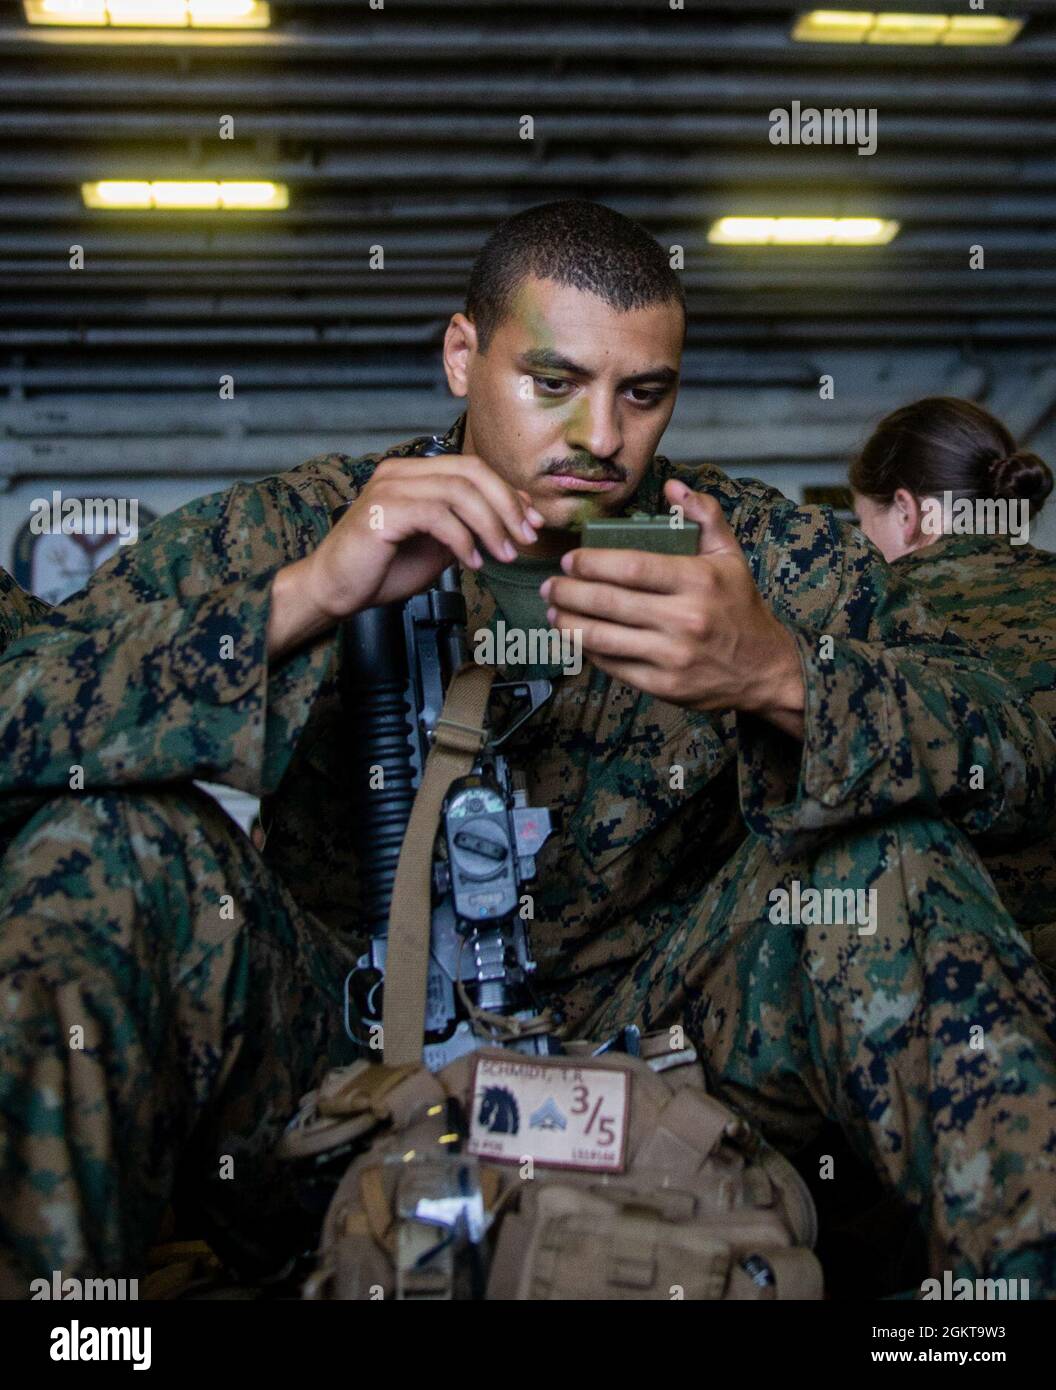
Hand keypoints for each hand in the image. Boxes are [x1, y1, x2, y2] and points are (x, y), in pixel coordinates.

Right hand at [305, 452, 544, 618]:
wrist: (334, 592)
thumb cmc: (380, 570)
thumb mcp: (437, 546)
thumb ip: (467, 526)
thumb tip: (510, 518)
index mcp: (413, 474)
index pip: (473, 468)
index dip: (508, 493)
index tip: (531, 523)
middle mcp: (401, 472)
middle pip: (471, 471)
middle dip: (507, 504)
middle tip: (525, 538)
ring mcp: (390, 488)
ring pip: (459, 491)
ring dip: (490, 524)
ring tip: (503, 555)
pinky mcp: (382, 510)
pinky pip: (437, 515)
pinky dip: (463, 539)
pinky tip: (472, 562)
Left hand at [539, 478, 804, 735]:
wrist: (764, 669)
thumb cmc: (740, 607)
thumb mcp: (730, 557)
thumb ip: (705, 516)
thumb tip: (674, 487)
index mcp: (698, 581)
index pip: (632, 567)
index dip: (592, 563)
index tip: (569, 560)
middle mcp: (685, 619)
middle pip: (609, 602)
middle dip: (569, 592)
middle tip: (549, 586)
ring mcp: (672, 656)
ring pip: (604, 638)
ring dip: (569, 623)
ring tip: (553, 611)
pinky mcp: (664, 686)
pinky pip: (614, 665)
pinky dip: (589, 651)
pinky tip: (576, 637)